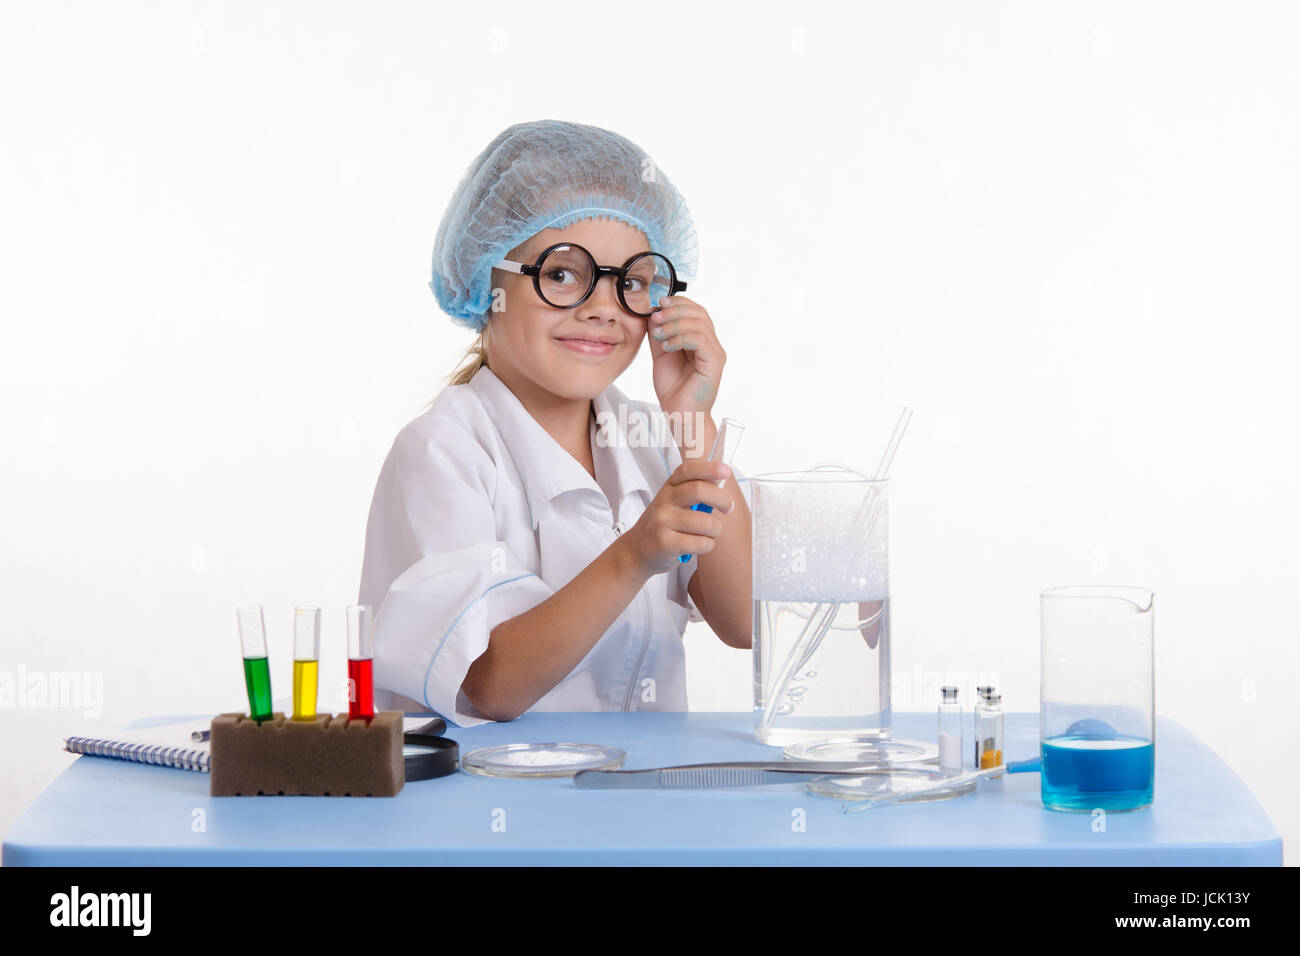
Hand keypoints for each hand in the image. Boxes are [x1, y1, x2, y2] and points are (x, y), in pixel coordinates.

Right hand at [622, 458, 733, 575]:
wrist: (637, 550)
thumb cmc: (665, 525)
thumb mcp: (673, 503)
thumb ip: (694, 494)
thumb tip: (721, 489)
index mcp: (669, 488)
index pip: (688, 470)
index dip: (709, 468)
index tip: (726, 471)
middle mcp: (664, 501)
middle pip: (699, 490)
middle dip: (722, 499)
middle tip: (728, 508)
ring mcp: (663, 522)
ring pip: (706, 522)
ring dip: (715, 530)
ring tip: (708, 534)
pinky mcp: (665, 543)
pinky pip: (701, 543)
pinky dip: (708, 545)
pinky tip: (699, 545)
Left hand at [646, 295, 725, 419]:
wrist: (680, 415)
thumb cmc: (673, 388)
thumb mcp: (661, 354)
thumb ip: (659, 334)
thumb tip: (652, 312)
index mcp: (701, 339)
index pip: (695, 310)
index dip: (678, 303)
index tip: (658, 304)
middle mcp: (711, 343)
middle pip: (699, 312)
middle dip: (674, 310)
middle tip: (656, 317)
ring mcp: (715, 353)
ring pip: (699, 324)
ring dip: (674, 324)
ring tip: (658, 333)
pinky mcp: (714, 363)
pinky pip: (699, 340)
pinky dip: (680, 338)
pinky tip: (666, 346)